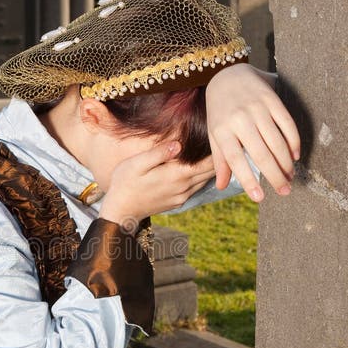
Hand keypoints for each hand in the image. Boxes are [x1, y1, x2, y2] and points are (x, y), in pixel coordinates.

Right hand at [100, 141, 215, 230]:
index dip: (218, 150)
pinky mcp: (178, 201)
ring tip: (220, 152)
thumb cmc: (124, 182)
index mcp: (176, 175)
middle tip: (227, 141)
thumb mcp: (136, 164)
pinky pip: (196, 187)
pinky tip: (202, 168)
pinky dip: (202, 177)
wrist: (120, 210)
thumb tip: (178, 144)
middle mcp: (184, 187)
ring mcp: (182, 196)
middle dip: (220, 158)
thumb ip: (158, 154)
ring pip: (206, 180)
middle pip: (211, 171)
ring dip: (213, 168)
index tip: (224, 136)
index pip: (207, 162)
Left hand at [206, 64, 300, 201]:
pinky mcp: (272, 99)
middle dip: (274, 176)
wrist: (228, 75)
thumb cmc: (220, 111)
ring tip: (289, 177)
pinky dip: (293, 142)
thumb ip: (220, 160)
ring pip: (276, 141)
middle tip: (284, 192)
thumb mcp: (215, 134)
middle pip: (261, 154)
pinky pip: (287, 124)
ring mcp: (257, 108)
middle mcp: (240, 119)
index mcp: (222, 130)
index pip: (236, 160)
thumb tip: (221, 186)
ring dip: (285, 162)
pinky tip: (294, 156)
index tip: (259, 198)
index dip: (248, 180)